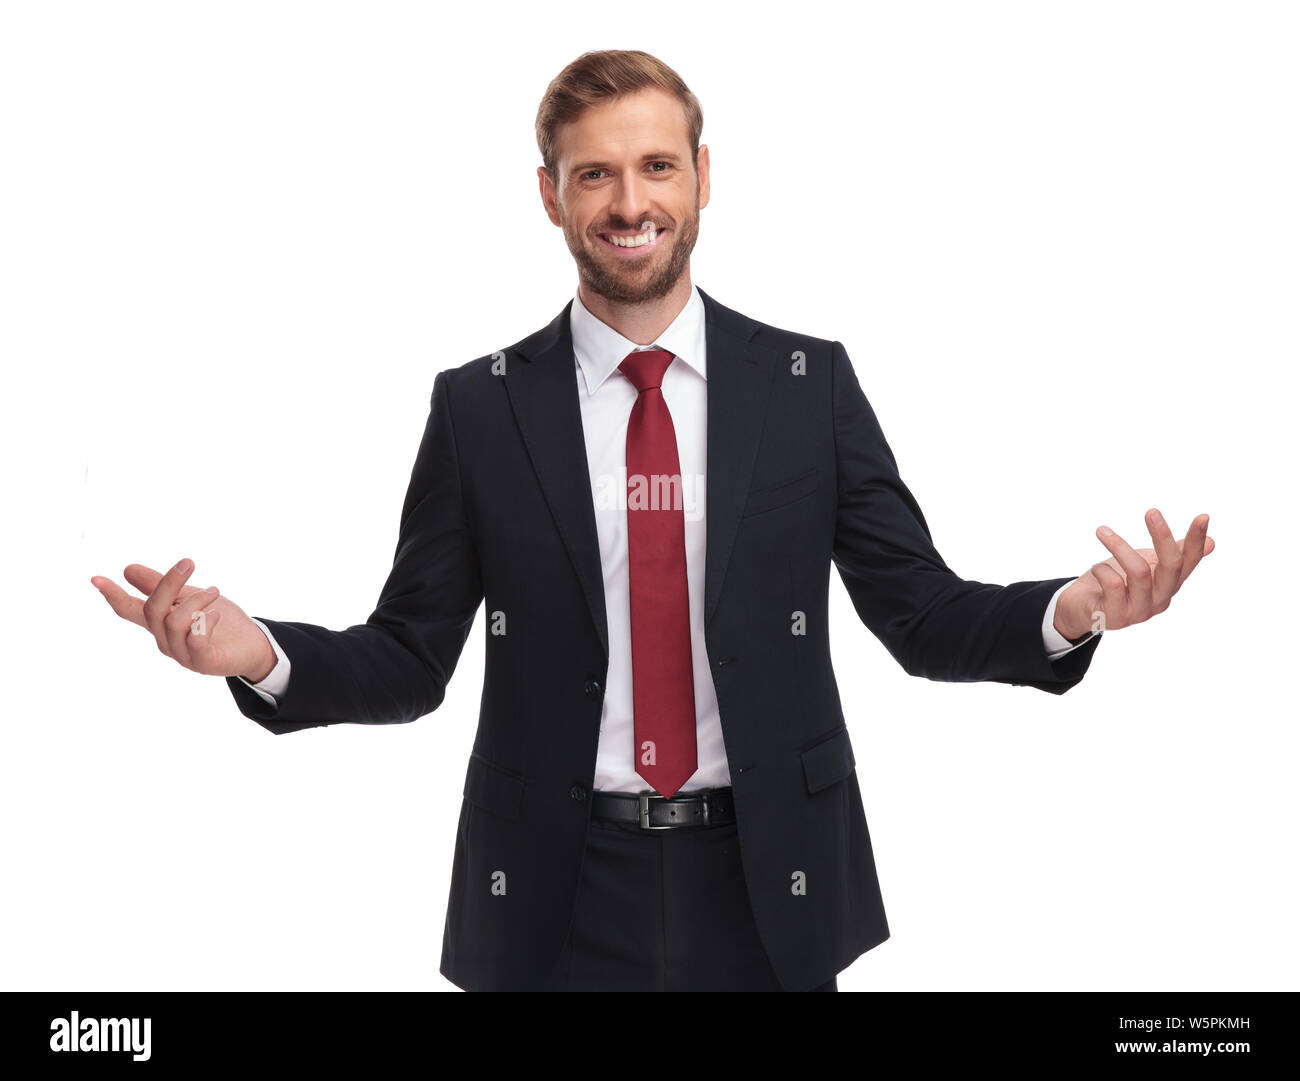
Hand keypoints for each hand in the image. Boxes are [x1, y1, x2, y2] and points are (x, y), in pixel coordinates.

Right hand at [90, 558, 276, 680]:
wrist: (254, 645)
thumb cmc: (222, 621)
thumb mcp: (191, 596)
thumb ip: (162, 587)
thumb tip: (128, 569)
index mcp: (161, 623)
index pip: (130, 610)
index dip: (113, 596)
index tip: (95, 578)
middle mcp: (166, 640)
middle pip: (153, 609)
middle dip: (168, 583)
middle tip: (188, 563)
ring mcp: (183, 654)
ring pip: (174, 622)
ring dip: (196, 601)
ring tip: (214, 592)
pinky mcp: (203, 662)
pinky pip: (196, 641)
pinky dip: (205, 623)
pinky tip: (216, 614)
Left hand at [1054, 510, 1214, 638]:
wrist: (1082, 609)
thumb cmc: (1115, 582)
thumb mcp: (1146, 565)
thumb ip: (1173, 555)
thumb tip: (1212, 543)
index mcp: (1168, 584)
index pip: (1189, 562)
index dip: (1196, 541)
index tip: (1203, 516)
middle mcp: (1159, 599)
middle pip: (1171, 566)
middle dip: (1163, 536)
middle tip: (1151, 511)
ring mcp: (1139, 611)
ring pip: (1139, 572)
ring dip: (1119, 546)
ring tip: (1102, 531)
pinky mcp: (1115, 616)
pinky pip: (1112, 584)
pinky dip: (1102, 569)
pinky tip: (1096, 568)